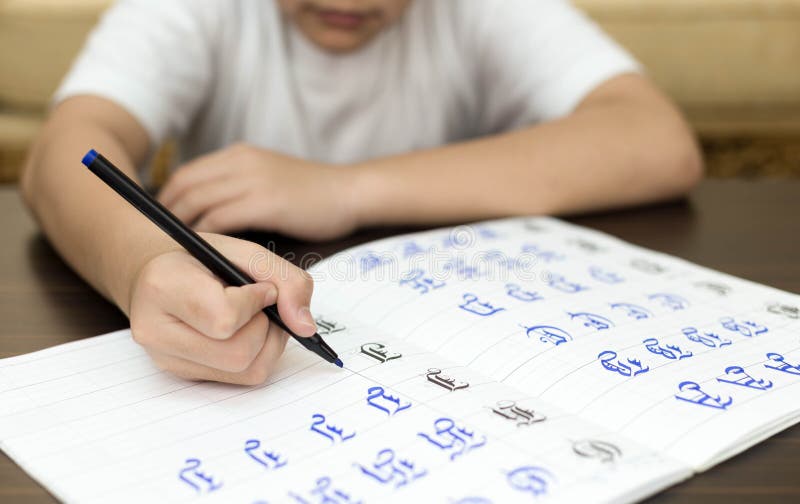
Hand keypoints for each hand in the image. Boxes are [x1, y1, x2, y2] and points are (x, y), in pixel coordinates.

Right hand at [128, 233, 316, 384]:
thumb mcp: (245, 251)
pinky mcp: (183, 375)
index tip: (261, 287)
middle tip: (262, 303)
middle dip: (266, 327)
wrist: (158, 274)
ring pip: (245, 370)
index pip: (224, 318)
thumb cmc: (201, 259)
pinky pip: (241, 378)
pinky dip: (258, 354)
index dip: (255, 303)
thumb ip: (285, 279)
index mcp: (164, 287)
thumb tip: (305, 327)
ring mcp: (168, 359)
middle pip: (238, 353)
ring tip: (257, 317)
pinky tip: (247, 331)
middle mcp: (157, 330)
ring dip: (267, 342)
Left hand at [157, 144, 357, 240]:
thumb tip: (214, 210)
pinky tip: (205, 251)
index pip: (189, 173)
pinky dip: (207, 235)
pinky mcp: (266, 202)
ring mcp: (253, 180)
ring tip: (175, 251)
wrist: (349, 192)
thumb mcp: (270, 179)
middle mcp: (241, 162)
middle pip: (186, 186)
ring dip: (182, 227)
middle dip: (167, 214)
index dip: (169, 198)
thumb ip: (242, 187)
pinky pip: (221, 217)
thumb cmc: (313, 194)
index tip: (161, 221)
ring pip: (198, 201)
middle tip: (157, 240)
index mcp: (240, 155)